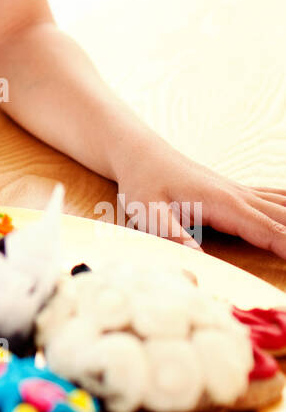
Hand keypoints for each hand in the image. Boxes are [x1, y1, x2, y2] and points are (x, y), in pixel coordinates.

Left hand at [113, 141, 285, 258]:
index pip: (267, 230)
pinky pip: (278, 199)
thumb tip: (198, 258)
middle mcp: (240, 195)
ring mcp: (242, 192)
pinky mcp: (238, 193)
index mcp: (223, 203)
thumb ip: (171, 233)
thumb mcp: (146, 211)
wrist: (140, 154)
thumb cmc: (142, 183)